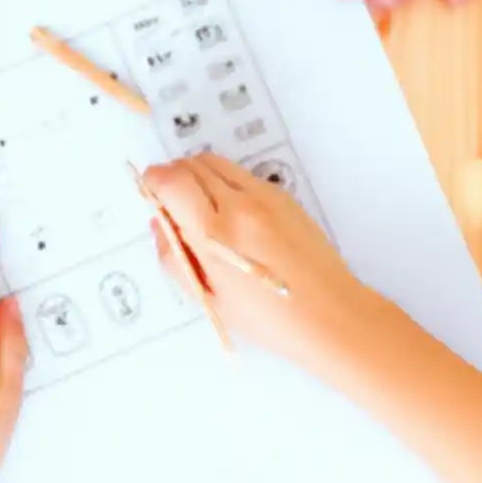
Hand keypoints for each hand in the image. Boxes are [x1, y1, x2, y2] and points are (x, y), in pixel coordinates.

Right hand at [143, 155, 385, 376]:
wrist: (331, 315)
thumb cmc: (269, 319)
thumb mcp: (209, 299)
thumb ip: (175, 259)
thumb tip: (159, 224)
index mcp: (216, 234)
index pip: (171, 181)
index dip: (153, 182)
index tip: (150, 194)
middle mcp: (240, 205)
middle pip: (192, 164)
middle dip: (172, 177)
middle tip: (172, 206)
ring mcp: (265, 196)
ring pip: (216, 163)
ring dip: (198, 176)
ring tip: (201, 211)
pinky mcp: (284, 196)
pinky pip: (241, 175)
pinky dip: (225, 184)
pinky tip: (231, 217)